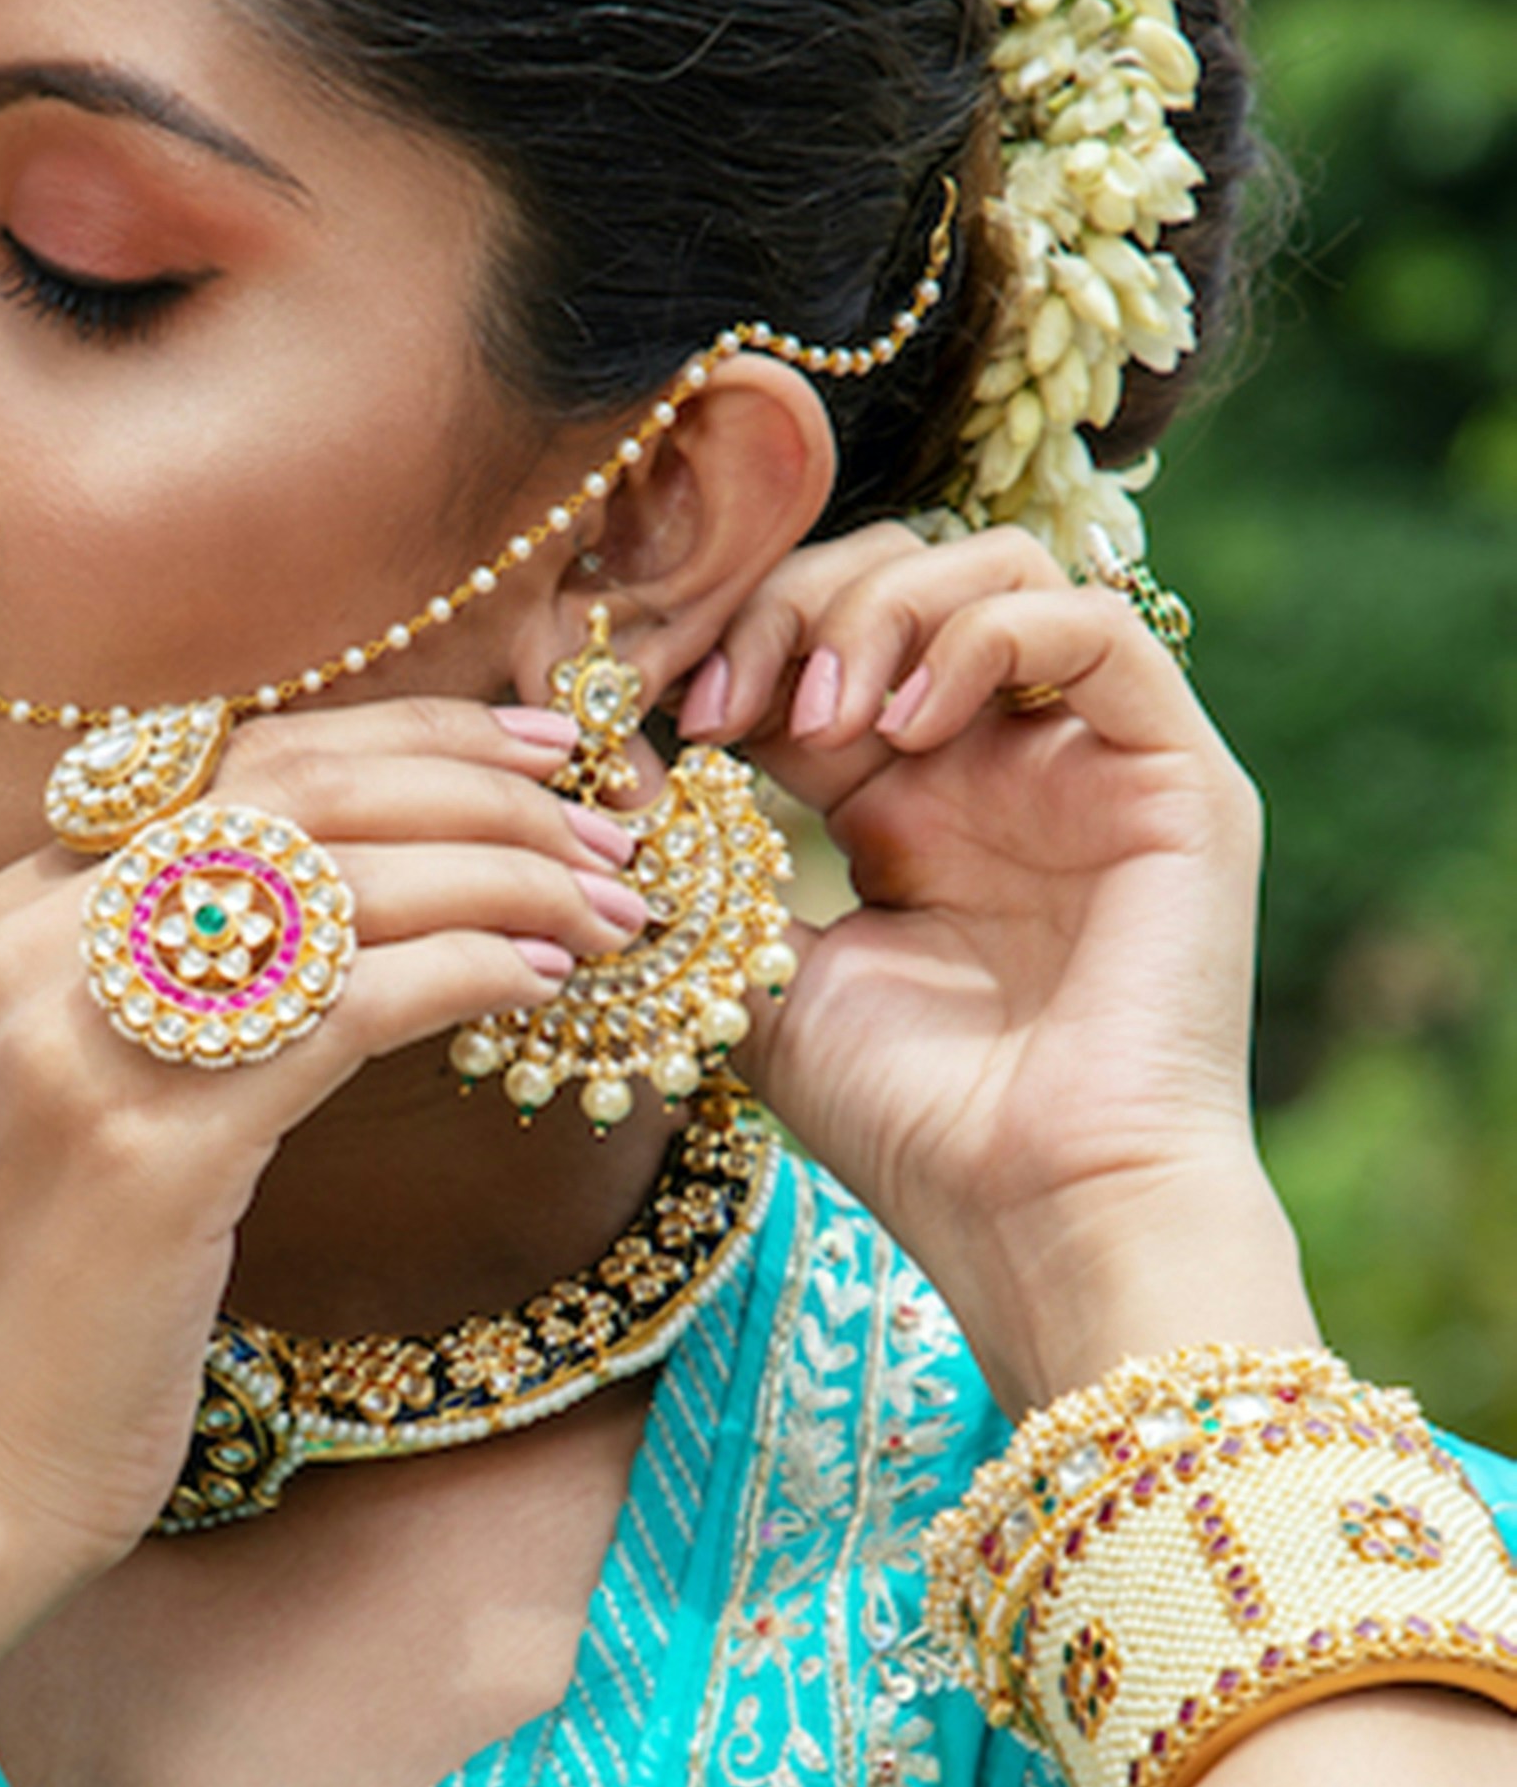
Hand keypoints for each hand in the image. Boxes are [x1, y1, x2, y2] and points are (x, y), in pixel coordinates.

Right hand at [0, 698, 647, 1581]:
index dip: (416, 737)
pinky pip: (348, 1007)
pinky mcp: (152, 1143)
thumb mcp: (117, 1081)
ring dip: (506, 880)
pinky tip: (541, 989)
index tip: (540, 756)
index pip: (251, 755)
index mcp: (27, 901)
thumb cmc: (75, 1278)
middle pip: (304, 792)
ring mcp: (87, 1036)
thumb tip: (385, 883)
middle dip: (483, 794)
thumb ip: (201, 969)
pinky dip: (467, 973)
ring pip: (340, 883)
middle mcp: (40, 937)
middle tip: (608, 838)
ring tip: (607, 915)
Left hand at [685, 522, 1315, 1405]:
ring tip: (818, 719)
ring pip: (997, 570)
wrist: (1042, 1216)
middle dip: (791, 609)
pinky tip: (908, 727)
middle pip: (899, 578)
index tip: (647, 705)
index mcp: (903, 805)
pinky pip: (1098, 624)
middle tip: (725, 706)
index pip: (816, 643)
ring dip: (882, 612)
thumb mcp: (761, 989)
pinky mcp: (1175, 776)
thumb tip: (610, 780)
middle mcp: (998, 765)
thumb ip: (699, 882)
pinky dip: (985, 638)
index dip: (729, 641)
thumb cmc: (912, 1126)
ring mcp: (1090, 764)